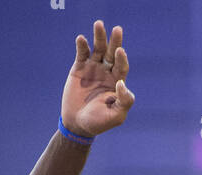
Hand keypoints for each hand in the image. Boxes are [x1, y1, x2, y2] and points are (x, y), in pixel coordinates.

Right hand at [60, 20, 134, 138]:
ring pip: (98, 49)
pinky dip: (82, 45)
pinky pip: (82, 53)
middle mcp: (107, 72)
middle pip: (112, 53)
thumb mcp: (116, 116)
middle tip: (117, 29)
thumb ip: (124, 101)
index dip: (122, 59)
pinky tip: (81, 39)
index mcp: (117, 82)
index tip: (120, 51)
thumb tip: (122, 83)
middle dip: (115, 41)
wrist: (77, 124)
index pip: (122, 66)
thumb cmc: (99, 122)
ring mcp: (93, 68)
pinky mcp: (79, 68)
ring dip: (99, 37)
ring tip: (99, 24)